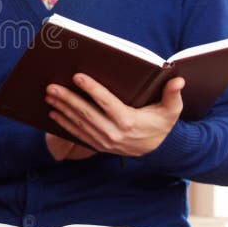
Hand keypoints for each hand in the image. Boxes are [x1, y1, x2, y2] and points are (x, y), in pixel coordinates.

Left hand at [45, 74, 184, 156]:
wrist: (157, 150)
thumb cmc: (161, 124)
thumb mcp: (171, 110)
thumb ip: (173, 95)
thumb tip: (178, 80)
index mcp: (129, 121)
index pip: (106, 102)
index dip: (91, 88)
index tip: (77, 76)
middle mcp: (114, 133)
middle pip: (86, 113)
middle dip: (67, 99)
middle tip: (51, 86)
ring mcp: (104, 141)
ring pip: (79, 123)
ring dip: (62, 109)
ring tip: (49, 96)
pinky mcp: (98, 146)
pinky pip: (78, 134)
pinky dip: (64, 123)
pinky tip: (54, 112)